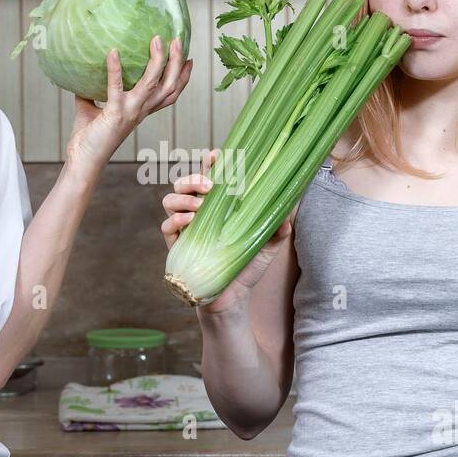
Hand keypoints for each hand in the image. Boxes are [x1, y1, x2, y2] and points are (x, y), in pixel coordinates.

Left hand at [64, 36, 191, 171]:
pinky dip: (116, 69)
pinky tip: (112, 52)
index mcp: (140, 111)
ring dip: (157, 60)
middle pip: (170, 86)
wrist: (83, 161)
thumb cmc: (88, 138)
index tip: (189, 59)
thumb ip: (90, 90)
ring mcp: (130, 112)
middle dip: (177, 63)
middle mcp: (141, 111)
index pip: (169, 94)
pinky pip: (116, 87)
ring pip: (153, 84)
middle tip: (178, 40)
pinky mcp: (115, 113)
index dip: (183, 78)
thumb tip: (81, 70)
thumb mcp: (90, 108)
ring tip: (156, 40)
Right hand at [161, 148, 294, 314]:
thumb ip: (279, 226)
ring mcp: (185, 229)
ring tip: (199, 207)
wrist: (231, 300)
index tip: (216, 156)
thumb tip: (291, 206)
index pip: (209, 176)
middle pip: (184, 182)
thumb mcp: (267, 245)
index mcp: (218, 207)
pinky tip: (188, 223)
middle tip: (209, 186)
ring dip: (183, 198)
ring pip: (170, 200)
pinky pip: (166, 227)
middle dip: (193, 177)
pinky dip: (175, 220)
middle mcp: (198, 213)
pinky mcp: (177, 247)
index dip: (210, 163)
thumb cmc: (247, 268)